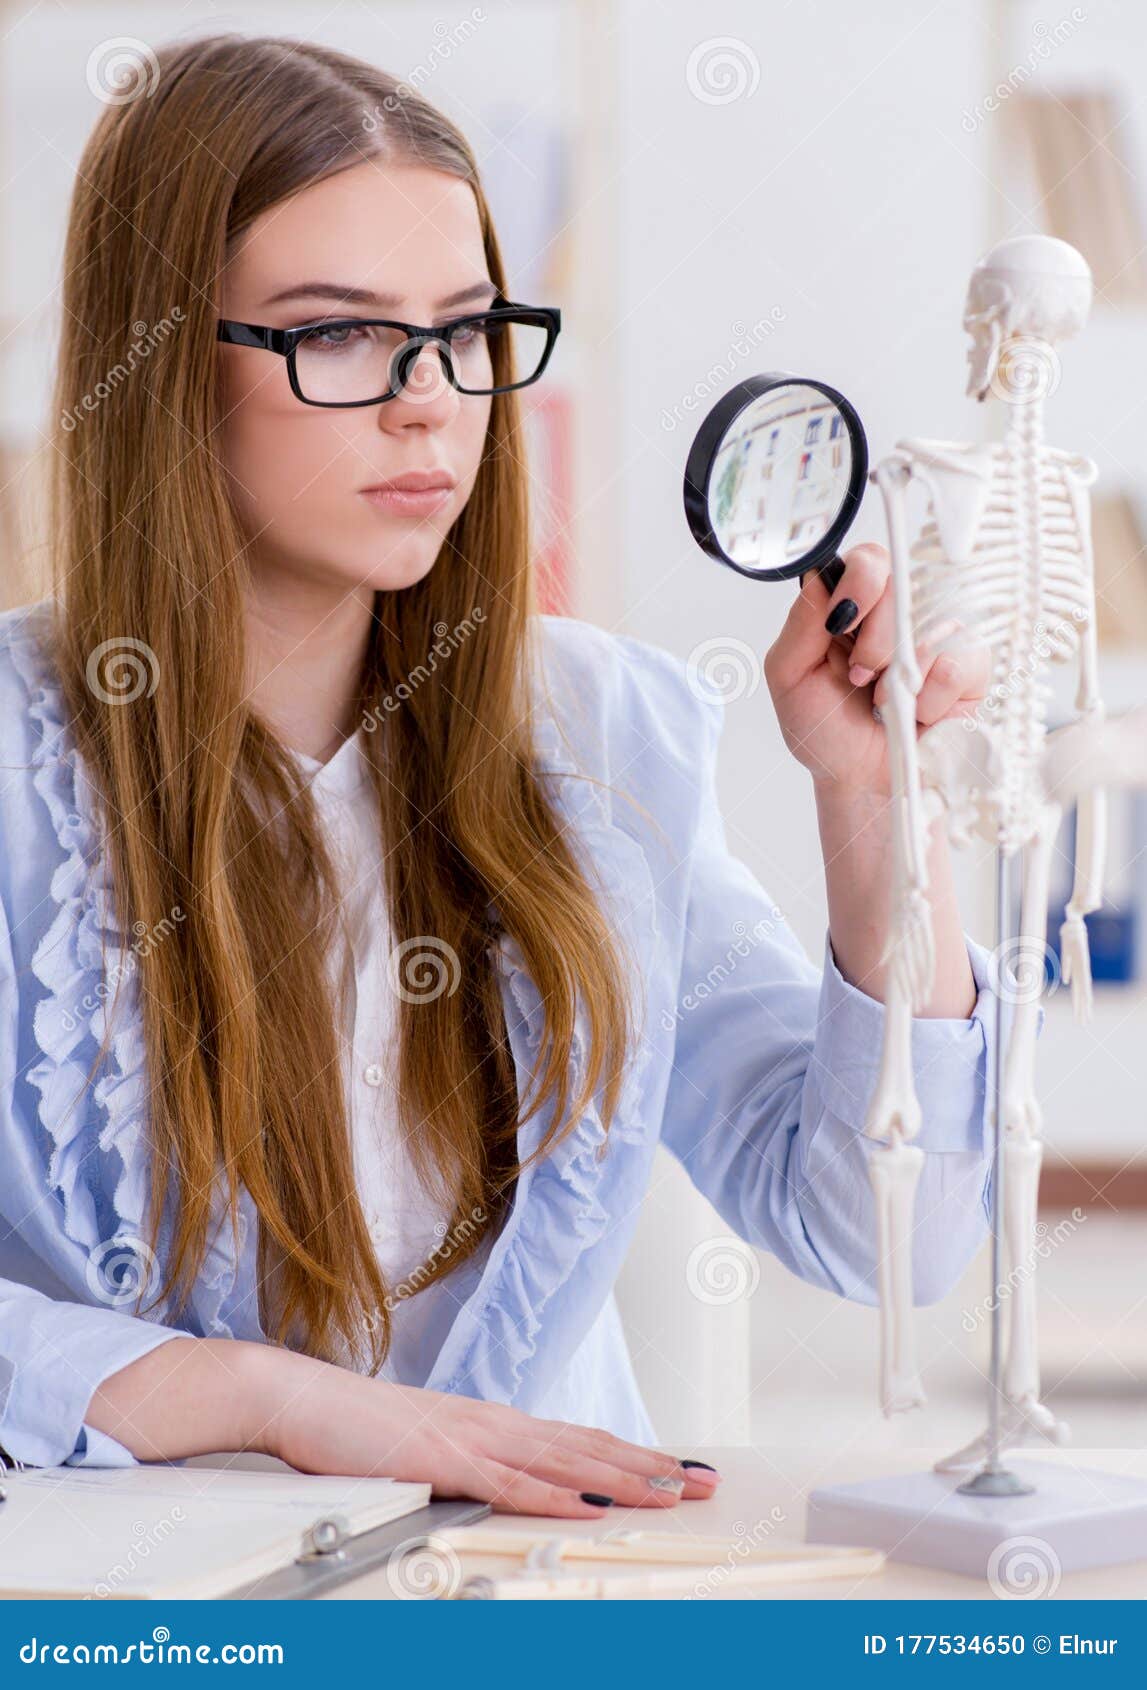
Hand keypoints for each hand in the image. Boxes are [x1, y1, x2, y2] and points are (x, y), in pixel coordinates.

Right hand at [258, 1348, 719, 1516]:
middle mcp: (496, 1423)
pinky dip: (553, 1496)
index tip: (681, 1469)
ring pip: (564, 1462)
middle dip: (651, 1467)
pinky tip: (585, 1506)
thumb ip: (476, 1465)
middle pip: (589, 1448)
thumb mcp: (432, 1449)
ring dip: (621, 1478)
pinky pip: (509, 1481)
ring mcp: (472, 1437)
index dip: (635, 1456)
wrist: (302, 1399)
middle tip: (705, 1481)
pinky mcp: (442, 1456)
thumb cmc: (359, 1427)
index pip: (581, 1441)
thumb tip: (516, 1485)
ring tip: (669, 1491)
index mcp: (496, 1422)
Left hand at [763, 542, 991, 794]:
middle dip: (876, 639)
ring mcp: (938, 636)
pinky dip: (931, 699)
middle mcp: (898, 613)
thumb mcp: (790, 677)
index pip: (869, 560)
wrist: (861, 780)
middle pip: (903, 584)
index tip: (841, 621)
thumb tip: (819, 576)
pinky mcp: (971, 667)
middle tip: (861, 676)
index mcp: (853, 605)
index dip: (861, 582)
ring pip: (935, 624)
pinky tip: (917, 715)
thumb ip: (801, 623)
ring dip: (901, 676)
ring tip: (884, 701)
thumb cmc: (824, 729)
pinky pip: (961, 663)